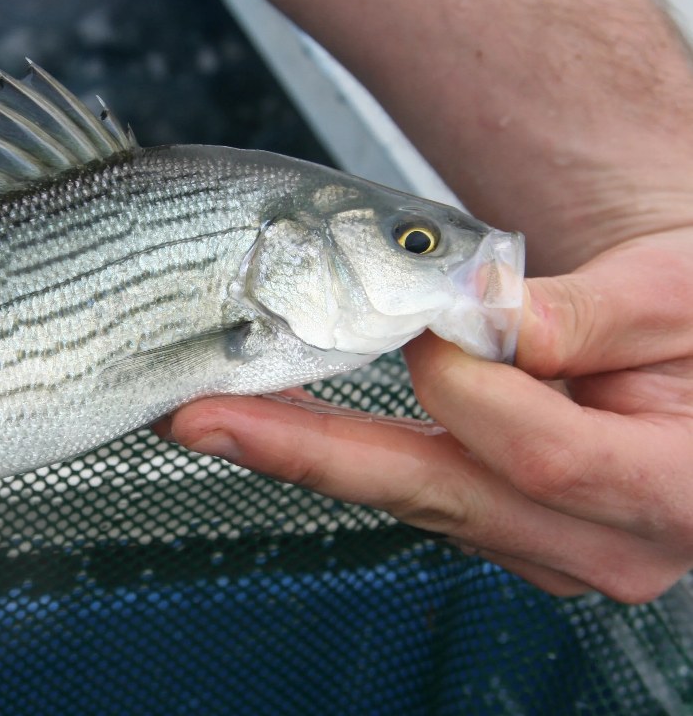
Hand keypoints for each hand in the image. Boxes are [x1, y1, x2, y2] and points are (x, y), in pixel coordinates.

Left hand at [164, 225, 692, 603]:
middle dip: (308, 451)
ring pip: (413, 499)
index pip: (540, 453)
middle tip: (200, 417)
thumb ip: (591, 314)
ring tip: (213, 413)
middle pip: (437, 494)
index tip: (428, 320)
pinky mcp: (512, 531)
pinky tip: (286, 421)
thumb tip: (484, 315)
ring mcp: (553, 548)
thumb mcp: (684, 295)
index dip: (471, 383)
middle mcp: (604, 542)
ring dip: (308, 452)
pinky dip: (347, 454)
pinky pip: (418, 493)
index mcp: (669, 488)